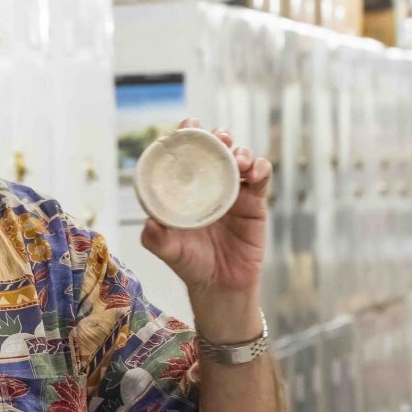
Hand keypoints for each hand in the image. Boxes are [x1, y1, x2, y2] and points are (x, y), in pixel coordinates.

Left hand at [141, 120, 272, 317]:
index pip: (186, 154)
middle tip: (218, 137)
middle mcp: (210, 185)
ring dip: (240, 151)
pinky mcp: (255, 202)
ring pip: (240, 159)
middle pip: (215, 149)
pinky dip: (261, 168)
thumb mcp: (169, 251)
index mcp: (186, 189)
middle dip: (217, 136)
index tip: (188, 125)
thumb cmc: (191, 265)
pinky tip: (255, 171)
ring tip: (237, 158)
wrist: (221, 286)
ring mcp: (234, 191)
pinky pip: (261, 178)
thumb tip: (150, 222)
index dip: (188, 135)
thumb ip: (157, 239)